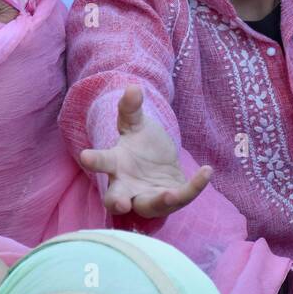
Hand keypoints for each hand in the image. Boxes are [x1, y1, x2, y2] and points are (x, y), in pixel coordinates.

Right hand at [77, 85, 211, 217]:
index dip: (93, 160)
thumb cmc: (141, 144)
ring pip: (148, 206)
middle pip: (116, 198)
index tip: (85, 156)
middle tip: (120, 204)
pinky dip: (195, 185)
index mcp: (115, 163)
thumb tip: (132, 88)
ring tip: (169, 194)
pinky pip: (182, 197)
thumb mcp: (137, 124)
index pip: (101, 163)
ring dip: (157, 201)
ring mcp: (148, 196)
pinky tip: (207, 170)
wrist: (162, 163)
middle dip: (117, 202)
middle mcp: (127, 186)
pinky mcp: (171, 200)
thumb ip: (131, 109)